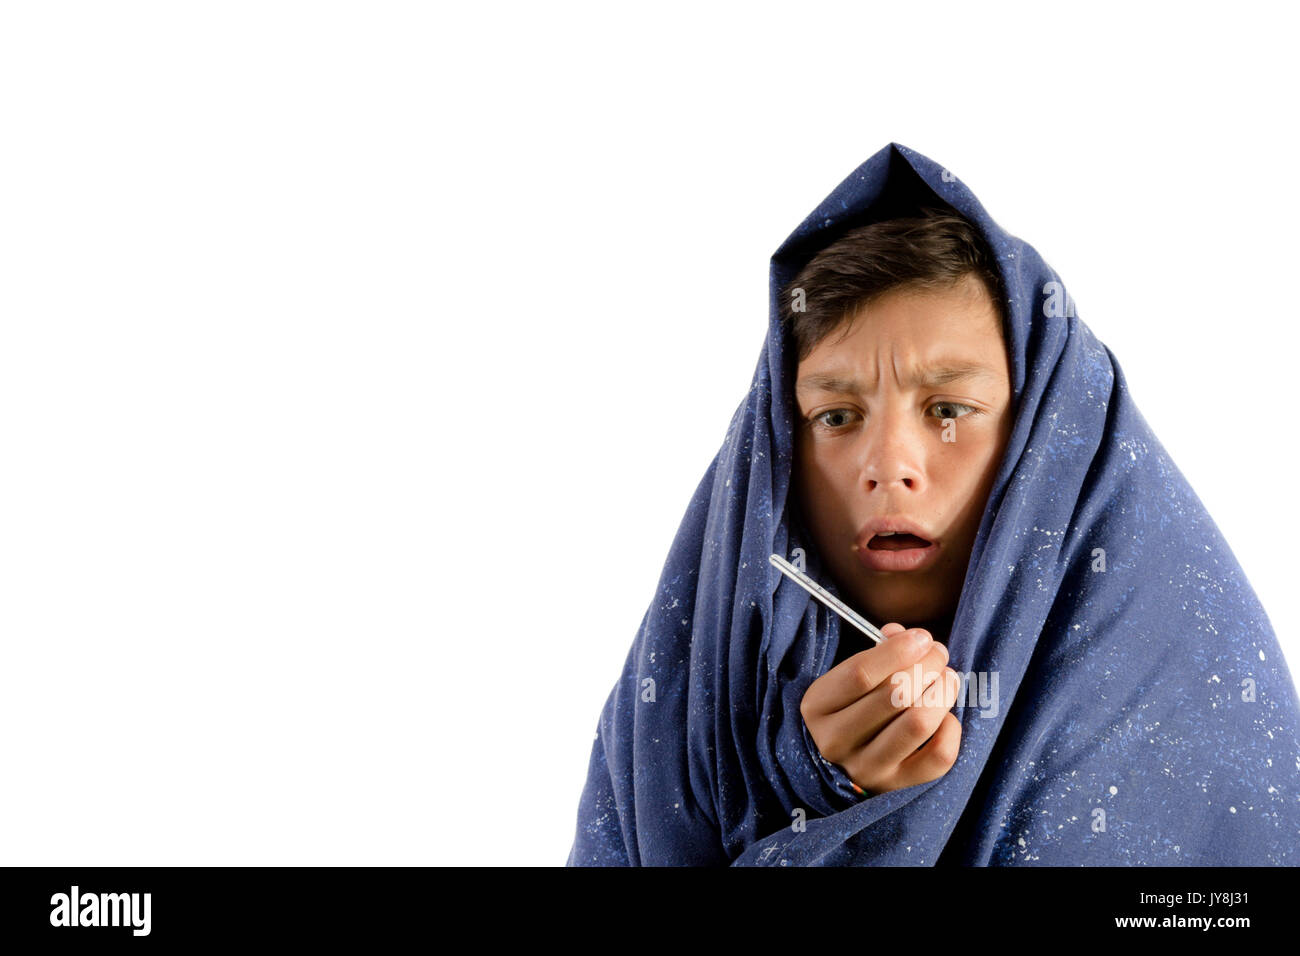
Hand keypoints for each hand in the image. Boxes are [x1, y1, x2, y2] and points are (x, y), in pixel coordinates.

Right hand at [800, 622, 961, 795]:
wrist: (843, 758)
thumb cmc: (851, 705)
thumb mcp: (848, 677)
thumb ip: (878, 652)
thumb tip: (911, 638)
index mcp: (817, 707)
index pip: (861, 674)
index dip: (898, 650)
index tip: (921, 637)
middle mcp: (836, 741)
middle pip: (895, 694)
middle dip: (928, 664)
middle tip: (938, 653)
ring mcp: (867, 768)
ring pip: (918, 723)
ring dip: (942, 691)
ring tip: (947, 678)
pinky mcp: (897, 786)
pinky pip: (938, 755)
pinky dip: (950, 728)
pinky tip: (944, 716)